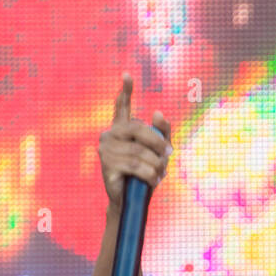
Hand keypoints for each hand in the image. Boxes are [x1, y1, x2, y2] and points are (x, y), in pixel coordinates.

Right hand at [98, 72, 171, 209]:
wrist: (132, 201)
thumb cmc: (145, 173)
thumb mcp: (159, 152)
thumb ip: (162, 131)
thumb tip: (157, 112)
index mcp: (121, 129)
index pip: (122, 106)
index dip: (125, 91)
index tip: (127, 74)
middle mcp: (110, 135)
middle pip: (139, 129)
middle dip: (158, 142)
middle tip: (169, 155)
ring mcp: (106, 150)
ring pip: (139, 151)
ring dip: (155, 164)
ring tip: (159, 174)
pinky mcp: (107, 166)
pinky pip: (135, 166)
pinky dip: (149, 174)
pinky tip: (153, 180)